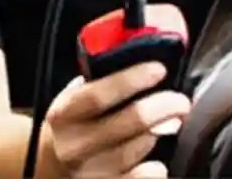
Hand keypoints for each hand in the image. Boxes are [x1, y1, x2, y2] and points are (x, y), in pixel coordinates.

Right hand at [42, 4, 190, 177]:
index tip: (158, 69)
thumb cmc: (71, 124)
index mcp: (64, 114)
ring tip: (167, 122)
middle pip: (128, 122)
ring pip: (137, 149)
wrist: (51, 166)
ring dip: (157, 133)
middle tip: (180, 100)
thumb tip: (144, 64)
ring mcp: (89, 172)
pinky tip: (155, 159)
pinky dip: (154, 168)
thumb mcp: (73, 98)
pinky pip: (143, 177)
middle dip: (162, 106)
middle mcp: (74, 144)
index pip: (98, 95)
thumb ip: (100, 82)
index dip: (131, 80)